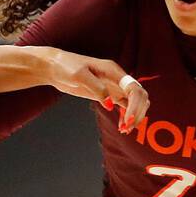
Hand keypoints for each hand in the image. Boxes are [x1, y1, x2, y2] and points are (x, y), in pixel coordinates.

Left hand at [33, 48, 148, 131]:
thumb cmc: (66, 66)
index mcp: (113, 71)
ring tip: (125, 130)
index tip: (128, 121)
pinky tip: (121, 127)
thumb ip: (97, 89)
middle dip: (138, 113)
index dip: (135, 106)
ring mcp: (113, 86)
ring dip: (135, 116)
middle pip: (140, 96)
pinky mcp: (107, 94)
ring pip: (135, 102)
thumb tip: (110, 105)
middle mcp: (117, 78)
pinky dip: (126, 116)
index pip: (134, 89)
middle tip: (127, 128)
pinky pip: (125, 105)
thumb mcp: (79, 75)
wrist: (55, 67)